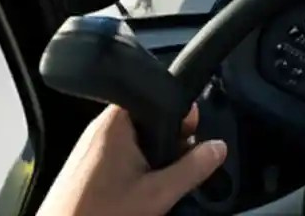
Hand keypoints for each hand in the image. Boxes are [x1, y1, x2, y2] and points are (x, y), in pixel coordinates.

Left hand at [38, 104, 226, 215]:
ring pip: (137, 143)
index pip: (159, 100)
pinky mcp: (87, 166)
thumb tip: (217, 148)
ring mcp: (91, 147)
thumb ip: (193, 168)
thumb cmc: (98, 214)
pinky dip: (135, 172)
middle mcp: (101, 128)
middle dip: (168, 145)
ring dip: (152, 162)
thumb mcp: (158, 193)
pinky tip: (135, 194)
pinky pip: (121, 158)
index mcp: (117, 122)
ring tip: (151, 188)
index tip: (191, 138)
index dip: (181, 118)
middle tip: (173, 172)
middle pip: (150, 123)